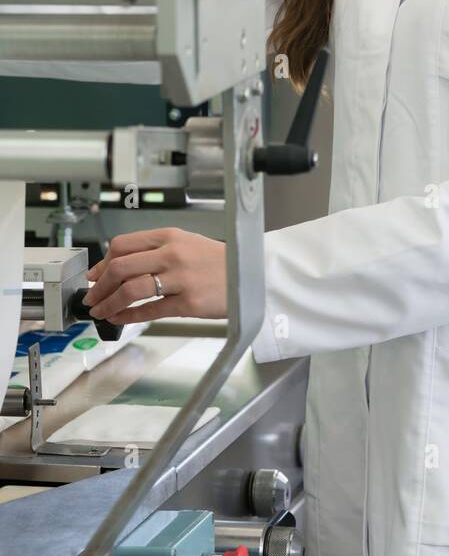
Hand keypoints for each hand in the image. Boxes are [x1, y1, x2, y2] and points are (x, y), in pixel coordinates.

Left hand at [82, 227, 226, 324]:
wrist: (249, 275)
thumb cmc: (216, 262)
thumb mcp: (185, 244)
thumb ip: (153, 251)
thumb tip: (115, 267)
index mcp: (169, 236)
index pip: (122, 245)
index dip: (101, 263)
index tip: (93, 277)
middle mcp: (172, 254)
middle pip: (120, 267)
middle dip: (98, 286)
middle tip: (91, 298)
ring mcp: (180, 278)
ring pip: (130, 290)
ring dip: (108, 304)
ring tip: (101, 312)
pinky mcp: (187, 302)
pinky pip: (148, 310)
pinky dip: (127, 317)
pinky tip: (120, 320)